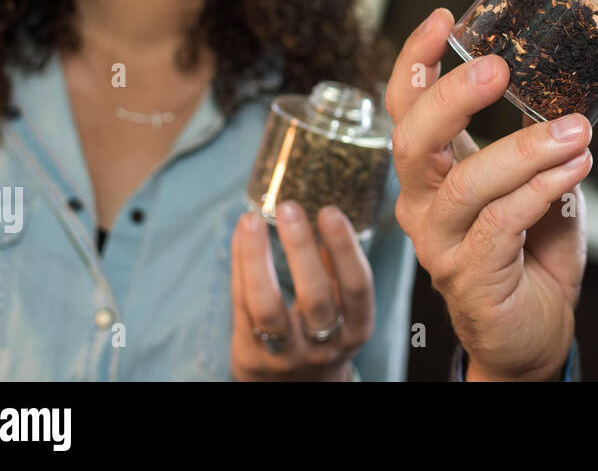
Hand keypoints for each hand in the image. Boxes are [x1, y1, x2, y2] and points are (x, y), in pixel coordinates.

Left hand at [230, 202, 373, 380]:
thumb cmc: (323, 336)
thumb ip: (336, 272)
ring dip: (258, 259)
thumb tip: (323, 216)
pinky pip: (241, 307)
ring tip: (252, 220)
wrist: (296, 390)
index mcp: (355, 330)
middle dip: (301, 249)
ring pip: (267, 306)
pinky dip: (240, 266)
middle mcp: (324, 346)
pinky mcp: (251, 356)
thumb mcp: (343, 313)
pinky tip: (243, 235)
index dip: (344, 249)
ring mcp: (285, 355)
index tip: (330, 211)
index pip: (356, 287)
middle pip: (314, 297)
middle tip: (289, 207)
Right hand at [386, 7, 592, 381]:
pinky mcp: (468, 275)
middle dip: (453, 97)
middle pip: (413, 140)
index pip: (404, 107)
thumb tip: (570, 96)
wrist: (532, 330)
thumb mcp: (532, 181)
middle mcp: (422, 204)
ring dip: (525, 149)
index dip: (416, 61)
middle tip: (498, 68)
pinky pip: (502, 222)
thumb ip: (538, 142)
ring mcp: (439, 242)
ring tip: (574, 130)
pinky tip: (574, 169)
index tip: (443, 18)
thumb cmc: (531, 251)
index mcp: (430, 172)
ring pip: (466, 183)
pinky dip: (542, 190)